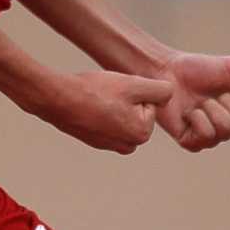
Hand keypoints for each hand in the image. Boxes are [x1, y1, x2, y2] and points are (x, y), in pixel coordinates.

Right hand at [30, 69, 175, 154]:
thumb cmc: (94, 91)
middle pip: (137, 112)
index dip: (136, 91)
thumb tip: (171, 95)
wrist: (58, 99)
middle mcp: (127, 145)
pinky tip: (89, 104)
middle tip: (108, 94)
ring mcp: (109, 145)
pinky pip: (106, 121)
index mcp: (141, 134)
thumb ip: (161, 90)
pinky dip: (100, 111)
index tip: (119, 91)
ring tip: (97, 99)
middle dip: (127, 100)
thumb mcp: (134, 85)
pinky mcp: (94, 140)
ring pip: (122, 115)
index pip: (150, 104)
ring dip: (114, 105)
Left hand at [154, 53, 229, 151]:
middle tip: (212, 94)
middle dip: (228, 101)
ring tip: (199, 102)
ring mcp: (212, 138)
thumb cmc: (199, 69)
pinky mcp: (192, 143)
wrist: (166, 71)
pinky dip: (197, 118)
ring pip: (226, 128)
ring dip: (212, 108)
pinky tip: (188, 112)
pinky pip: (206, 134)